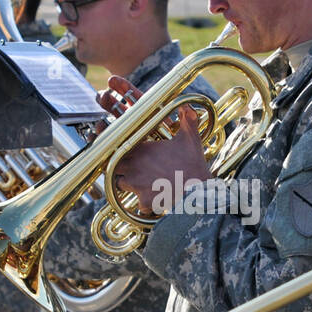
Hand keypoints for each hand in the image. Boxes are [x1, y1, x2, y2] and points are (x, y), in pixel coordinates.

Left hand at [104, 74, 210, 214]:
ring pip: (120, 185)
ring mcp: (137, 183)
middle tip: (131, 170)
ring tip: (141, 185)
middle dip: (119, 168)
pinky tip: (154, 201)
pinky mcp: (143, 200)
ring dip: (128, 185)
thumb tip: (187, 106)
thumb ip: (187, 120)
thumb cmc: (193, 163)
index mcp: (141, 149)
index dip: (114, 149)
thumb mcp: (190, 138)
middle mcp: (134, 165)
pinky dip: (146, 205)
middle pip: (113, 166)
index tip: (117, 151)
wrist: (198, 188)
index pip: (115, 146)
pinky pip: (139, 205)